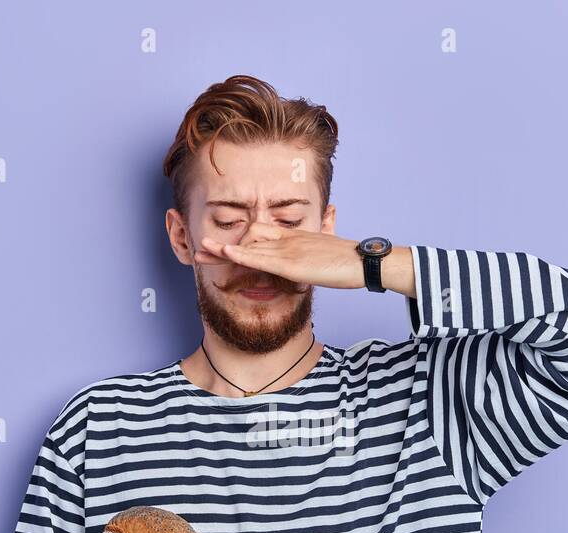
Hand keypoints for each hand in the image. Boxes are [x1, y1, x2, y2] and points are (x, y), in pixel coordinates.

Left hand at [197, 223, 365, 290]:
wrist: (365, 262)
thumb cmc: (351, 262)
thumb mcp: (327, 254)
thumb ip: (317, 252)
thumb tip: (313, 257)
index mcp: (295, 237)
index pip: (261, 235)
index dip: (240, 241)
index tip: (223, 248)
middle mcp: (288, 239)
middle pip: (249, 238)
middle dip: (223, 246)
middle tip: (202, 250)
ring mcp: (289, 249)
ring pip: (250, 246)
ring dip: (223, 250)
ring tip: (201, 252)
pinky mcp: (292, 262)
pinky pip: (261, 257)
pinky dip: (242, 254)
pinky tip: (227, 252)